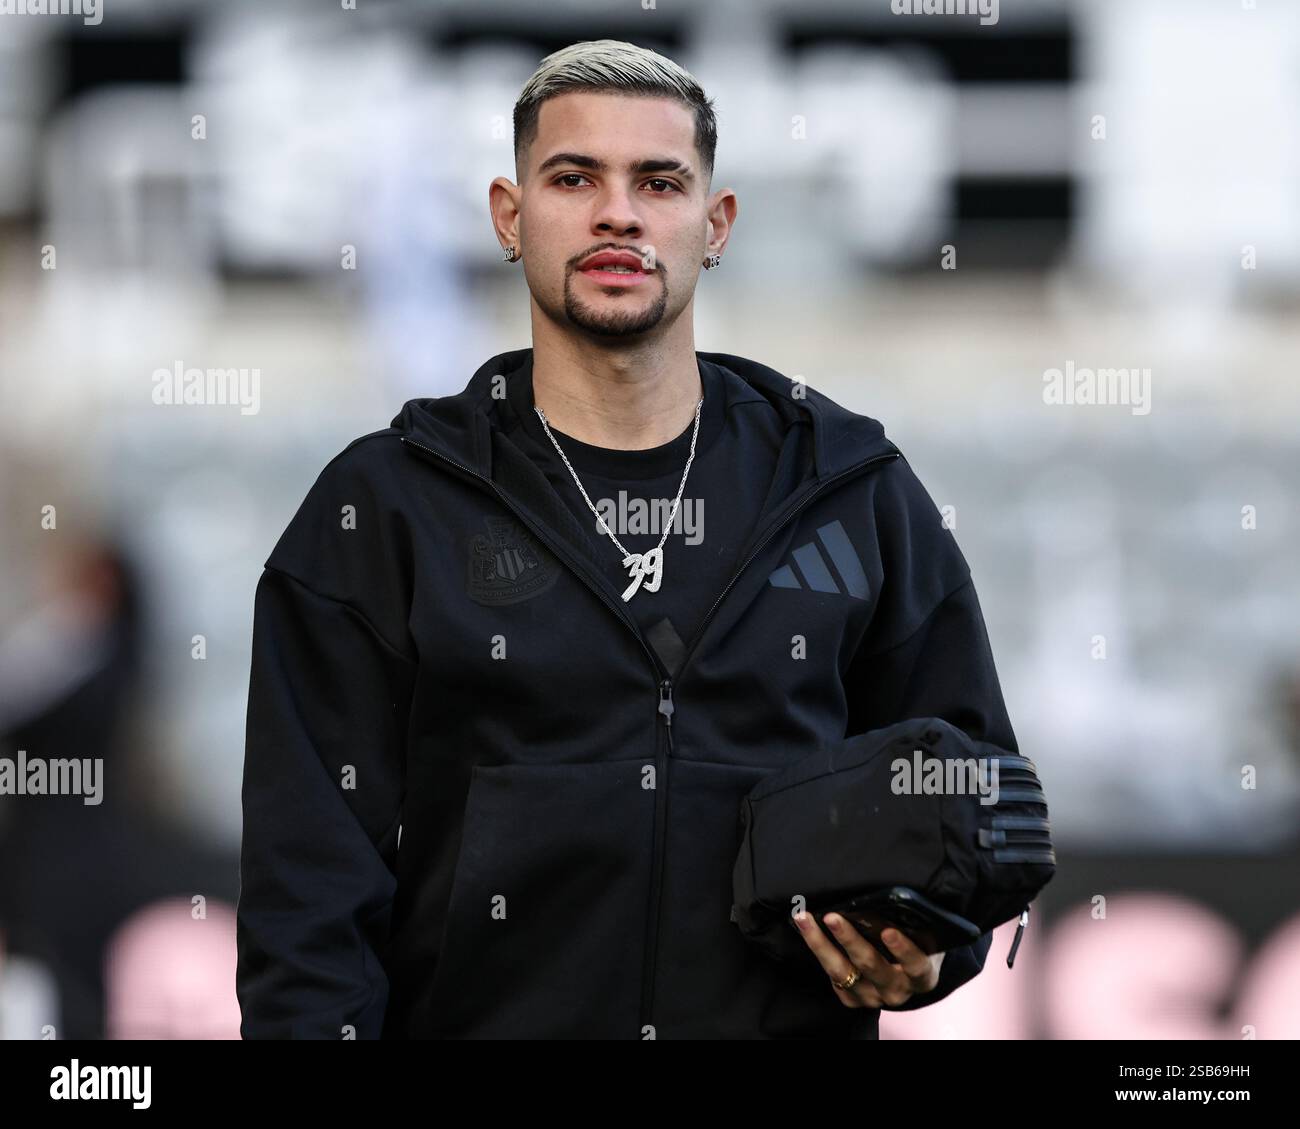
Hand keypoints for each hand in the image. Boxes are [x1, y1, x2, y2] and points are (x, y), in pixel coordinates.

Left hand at [793, 911, 943, 1008]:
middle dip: (849, 940)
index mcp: (922, 977)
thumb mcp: (923, 938)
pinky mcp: (852, 1000)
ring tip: (804, 919)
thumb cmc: (917, 946)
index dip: (903, 950)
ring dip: (820, 944)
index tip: (888, 932)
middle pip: (871, 966)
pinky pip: (832, 978)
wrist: (907, 977)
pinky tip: (806, 930)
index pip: (915, 965)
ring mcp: (873, 998)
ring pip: (842, 972)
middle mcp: (897, 991)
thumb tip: (889, 897)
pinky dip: (818, 951)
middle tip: (832, 917)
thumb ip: (912, 926)